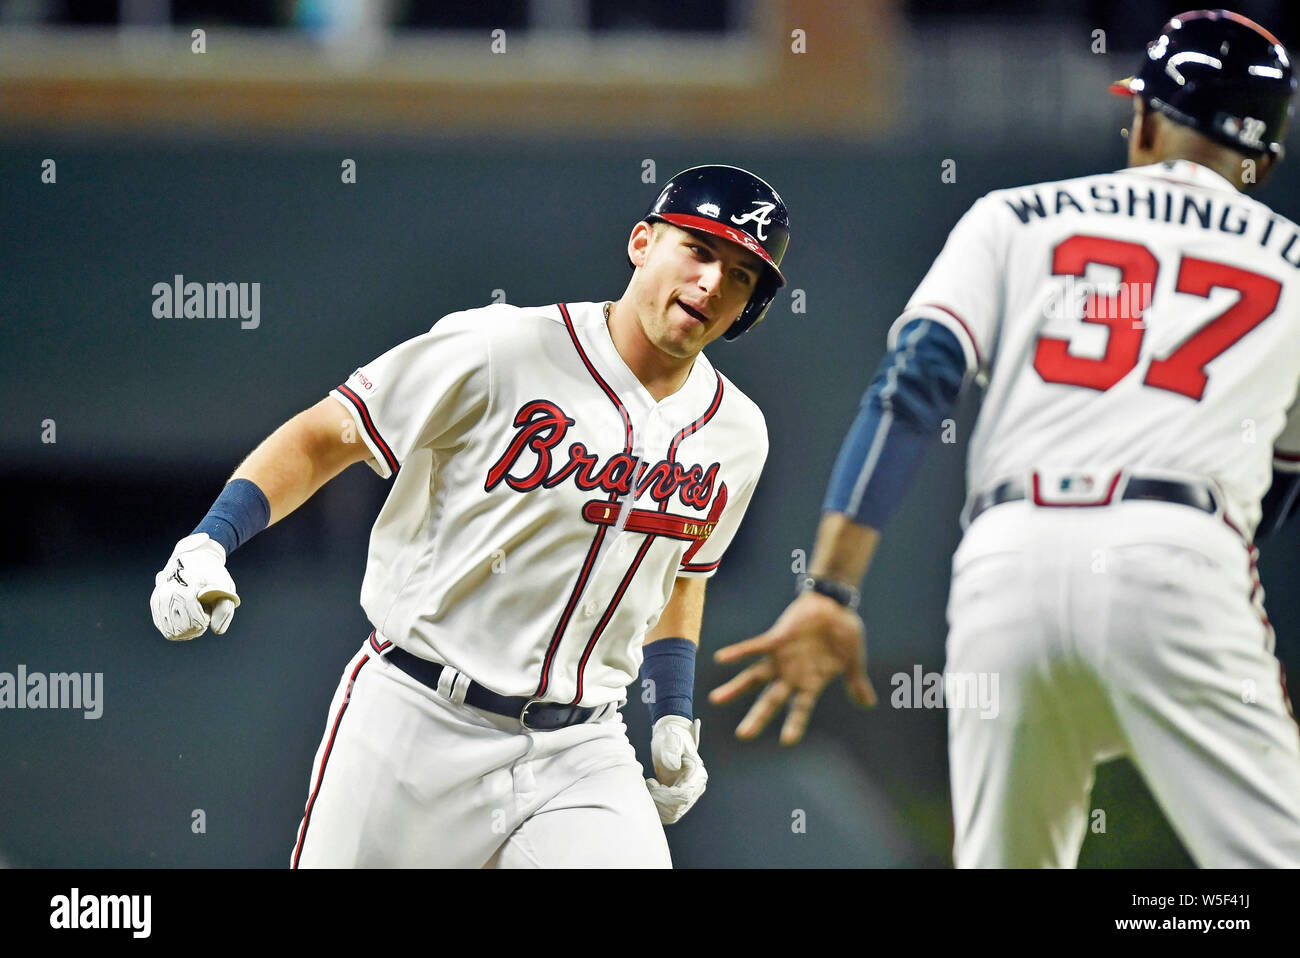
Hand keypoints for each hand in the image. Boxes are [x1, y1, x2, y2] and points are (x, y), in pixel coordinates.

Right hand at [150, 533, 239, 640]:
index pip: (195, 623)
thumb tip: (217, 631)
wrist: (194, 557)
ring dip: (186, 629)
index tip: (209, 607)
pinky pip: (164, 628)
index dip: (206, 620)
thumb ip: (225, 610)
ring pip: (171, 633)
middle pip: (182, 630)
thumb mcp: (225, 587)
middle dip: (196, 627)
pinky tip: (185, 616)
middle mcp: (167, 594)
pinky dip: (177, 628)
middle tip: (202, 611)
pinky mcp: (155, 603)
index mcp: (185, 589)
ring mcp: (158, 599)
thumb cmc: (211, 574)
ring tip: (194, 613)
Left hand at [644, 715, 706, 823]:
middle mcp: (696, 787)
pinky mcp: (679, 799)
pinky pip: (669, 813)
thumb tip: (673, 765)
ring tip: (648, 789)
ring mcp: (688, 794)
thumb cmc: (671, 736)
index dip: (665, 795)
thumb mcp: (670, 738)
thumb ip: (671, 749)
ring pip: (673, 814)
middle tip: (647, 787)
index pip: (683, 795)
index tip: (652, 783)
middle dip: (659, 802)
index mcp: (697, 774)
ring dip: (657, 807)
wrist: (670, 738)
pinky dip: (657, 809)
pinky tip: (651, 792)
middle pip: (678, 808)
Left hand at [709, 590, 876, 745]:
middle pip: (770, 700)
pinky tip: (720, 659)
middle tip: (742, 735)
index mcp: (811, 683)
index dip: (793, 724)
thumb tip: (868, 704)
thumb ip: (856, 682)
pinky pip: (754, 647)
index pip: (800, 709)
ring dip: (736, 688)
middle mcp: (791, 674)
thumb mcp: (854, 661)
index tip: (786, 742)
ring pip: (754, 677)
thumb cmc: (844, 634)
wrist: (835, 604)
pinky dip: (738, 653)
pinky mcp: (775, 638)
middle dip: (757, 717)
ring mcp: (781, 657)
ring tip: (715, 700)